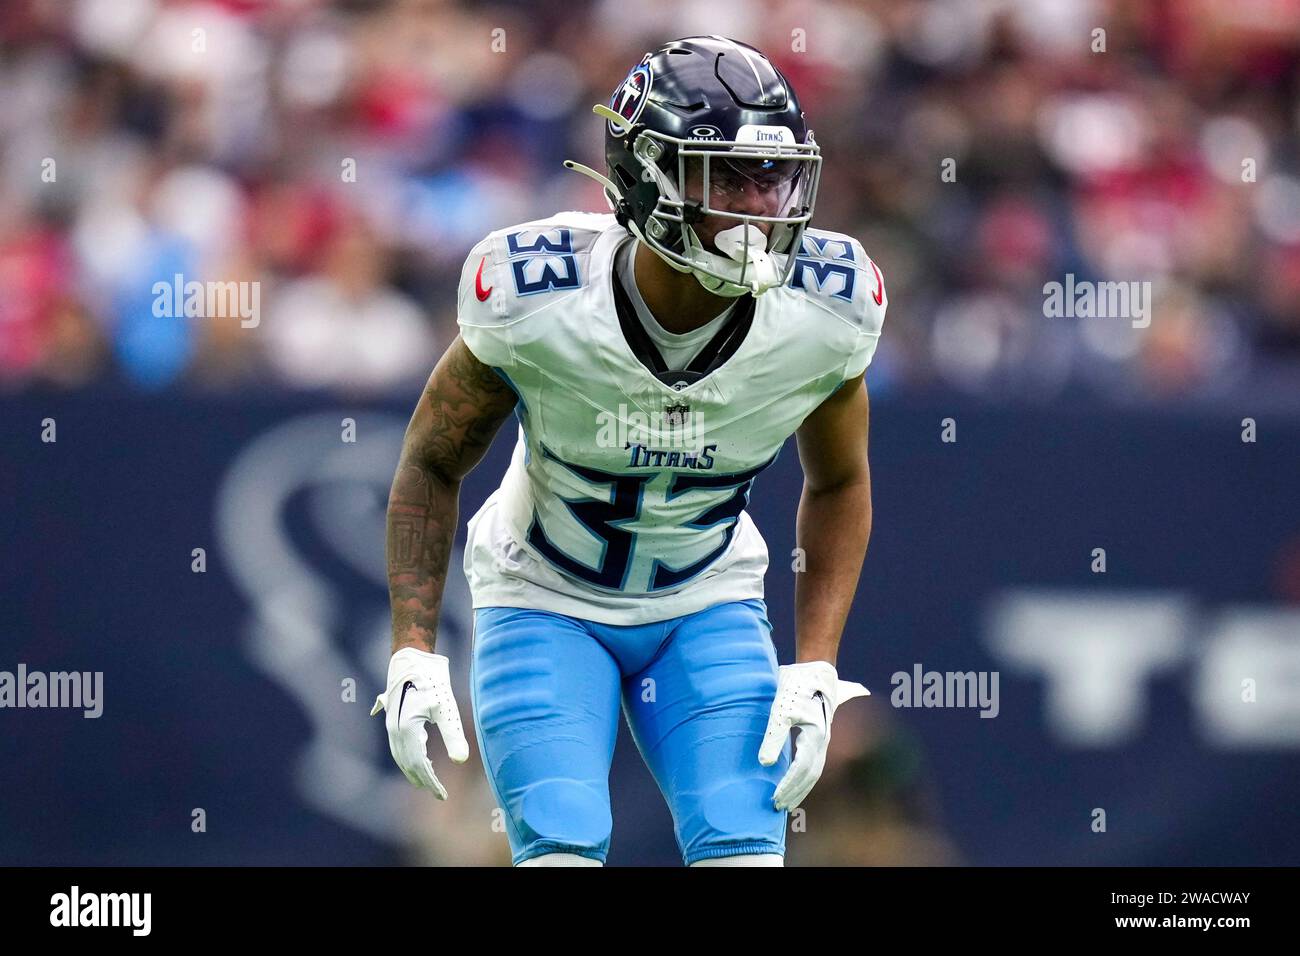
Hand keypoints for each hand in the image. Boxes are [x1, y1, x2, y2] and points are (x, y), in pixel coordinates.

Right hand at [370, 647, 468, 798]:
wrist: (412, 657)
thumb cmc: (431, 681)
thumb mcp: (446, 708)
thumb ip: (453, 735)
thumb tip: (461, 761)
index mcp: (406, 731)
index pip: (419, 765)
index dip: (431, 782)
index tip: (442, 796)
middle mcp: (394, 730)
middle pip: (407, 763)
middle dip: (423, 779)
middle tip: (438, 793)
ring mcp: (391, 723)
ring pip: (401, 755)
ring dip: (413, 769)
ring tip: (427, 779)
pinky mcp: (393, 716)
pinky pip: (399, 743)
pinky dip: (408, 755)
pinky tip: (420, 755)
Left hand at [758, 661, 869, 810]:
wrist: (816, 669)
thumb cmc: (796, 687)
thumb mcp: (780, 710)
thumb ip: (773, 737)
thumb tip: (764, 763)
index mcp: (814, 737)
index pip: (801, 771)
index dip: (788, 787)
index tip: (774, 800)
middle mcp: (822, 740)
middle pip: (810, 775)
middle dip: (795, 792)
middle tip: (778, 807)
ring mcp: (824, 737)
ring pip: (814, 769)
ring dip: (801, 786)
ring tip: (787, 800)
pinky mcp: (820, 733)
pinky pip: (814, 761)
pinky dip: (805, 775)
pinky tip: (796, 780)